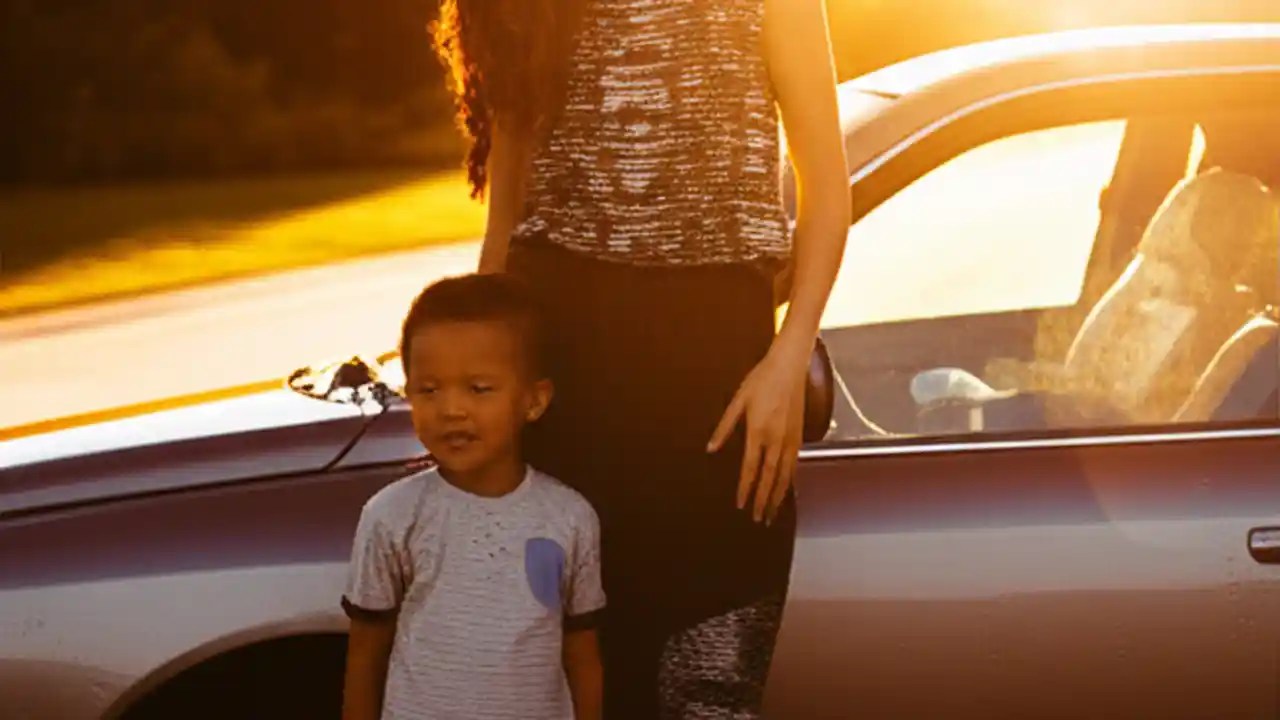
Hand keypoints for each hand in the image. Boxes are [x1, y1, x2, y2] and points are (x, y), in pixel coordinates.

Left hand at [707, 340, 809, 524]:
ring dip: (779, 494)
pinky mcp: (799, 434)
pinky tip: (786, 487)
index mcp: (758, 432)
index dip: (746, 489)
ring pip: (785, 474)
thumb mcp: (737, 401)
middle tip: (761, 519)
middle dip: (765, 500)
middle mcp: (777, 439)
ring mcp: (791, 438)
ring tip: (774, 511)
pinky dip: (790, 479)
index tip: (742, 505)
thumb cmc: (760, 380)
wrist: (789, 366)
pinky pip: (794, 463)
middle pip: (770, 477)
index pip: (751, 469)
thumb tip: (711, 449)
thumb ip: (724, 427)